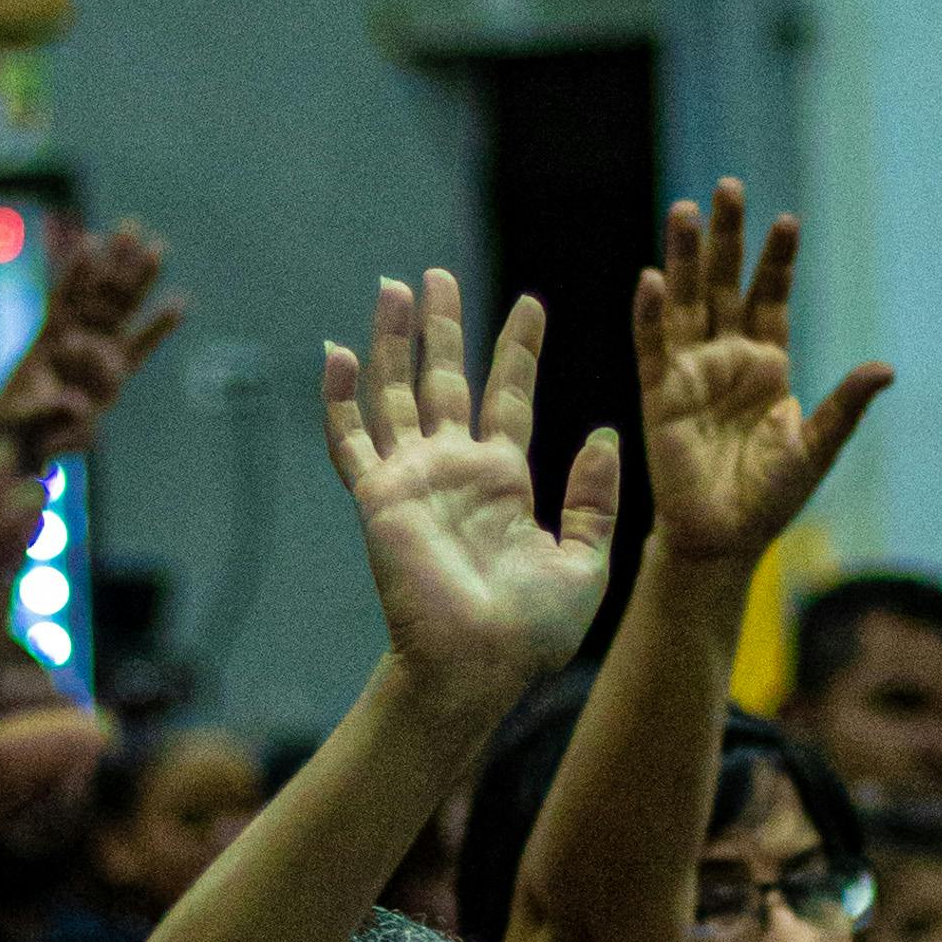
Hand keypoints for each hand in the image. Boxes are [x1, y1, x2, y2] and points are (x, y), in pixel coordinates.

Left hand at [0, 220, 184, 484]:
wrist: (24, 445)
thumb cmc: (20, 429)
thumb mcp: (29, 421)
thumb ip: (52, 411)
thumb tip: (81, 403)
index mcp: (46, 342)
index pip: (65, 299)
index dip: (77, 273)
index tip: (89, 244)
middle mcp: (75, 340)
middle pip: (100, 294)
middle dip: (117, 263)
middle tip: (132, 227)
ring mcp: (97, 354)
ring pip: (121, 309)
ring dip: (138, 278)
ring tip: (158, 246)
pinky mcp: (115, 375)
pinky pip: (140, 345)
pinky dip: (158, 325)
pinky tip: (180, 303)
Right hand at [321, 271, 620, 711]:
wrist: (481, 666)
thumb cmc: (533, 630)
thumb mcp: (587, 558)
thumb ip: (594, 497)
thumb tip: (605, 433)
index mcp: (505, 481)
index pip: (509, 397)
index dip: (517, 350)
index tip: (530, 303)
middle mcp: (456, 470)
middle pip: (445, 380)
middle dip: (442, 327)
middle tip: (436, 276)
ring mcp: (414, 479)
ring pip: (396, 394)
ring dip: (392, 343)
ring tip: (393, 288)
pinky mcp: (380, 498)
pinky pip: (352, 440)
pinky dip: (340, 398)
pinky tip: (336, 352)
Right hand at [633, 184, 891, 575]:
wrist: (725, 537)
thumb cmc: (770, 495)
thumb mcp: (817, 446)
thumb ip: (845, 405)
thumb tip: (886, 368)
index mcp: (766, 364)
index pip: (770, 297)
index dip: (777, 260)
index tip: (788, 220)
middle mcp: (726, 357)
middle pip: (723, 284)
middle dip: (725, 237)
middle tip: (728, 188)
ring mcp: (691, 372)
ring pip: (685, 302)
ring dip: (682, 257)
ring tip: (683, 210)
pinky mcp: (661, 395)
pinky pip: (652, 347)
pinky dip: (650, 313)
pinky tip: (651, 278)